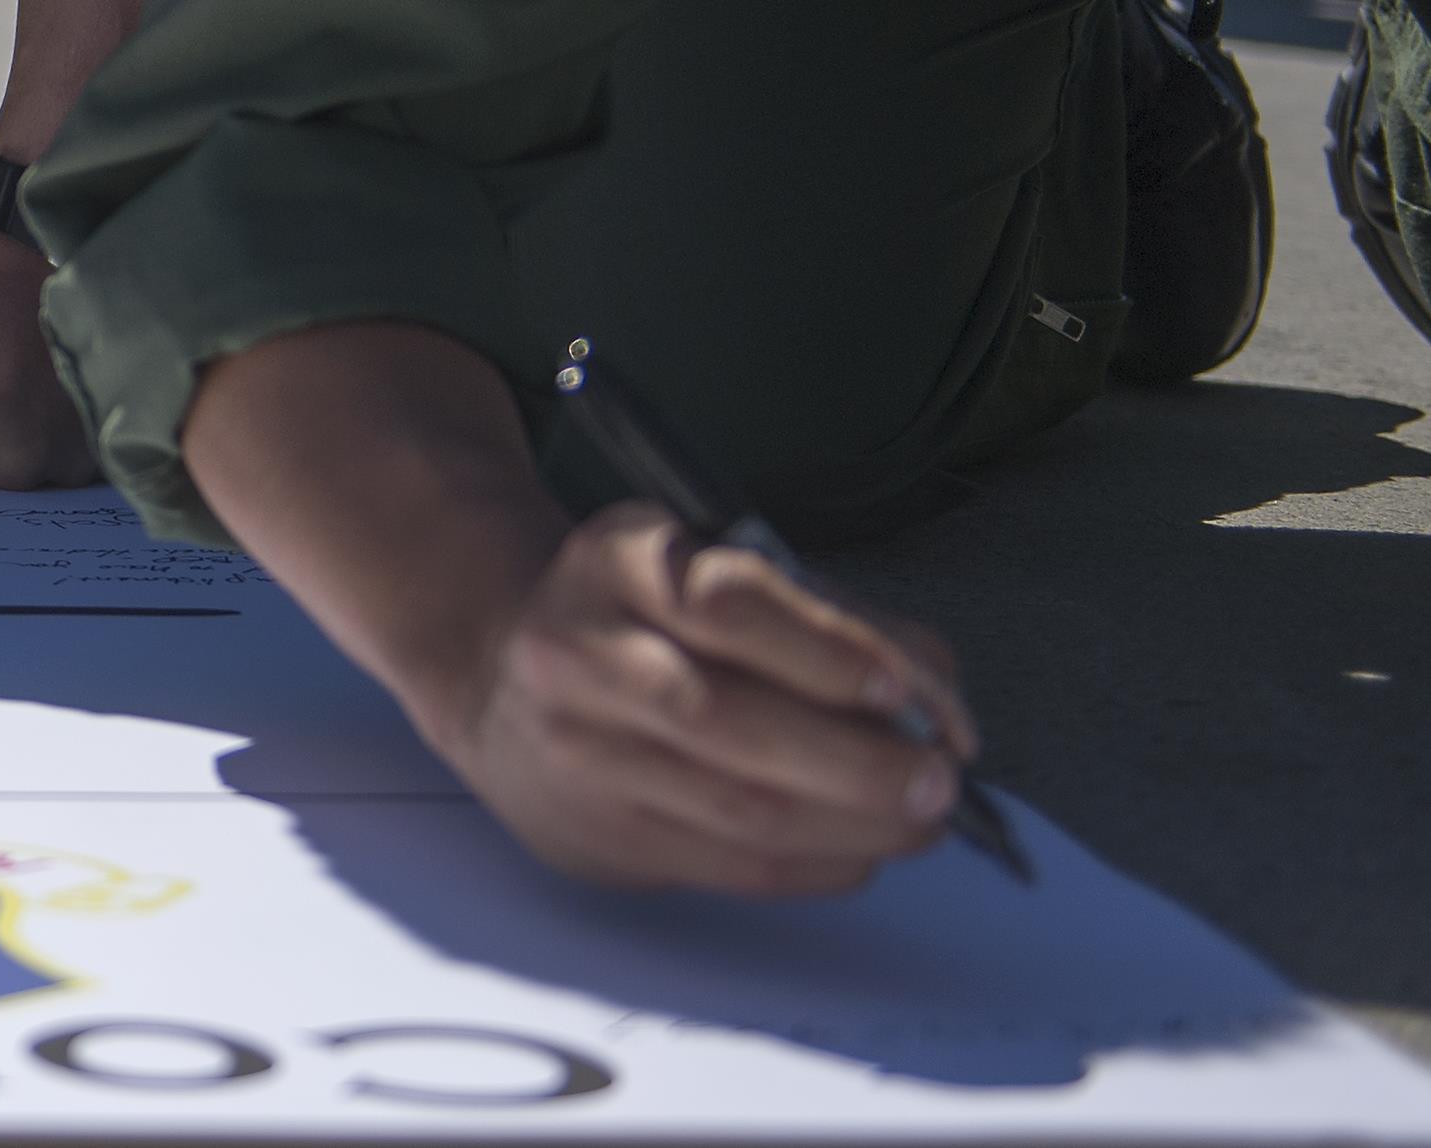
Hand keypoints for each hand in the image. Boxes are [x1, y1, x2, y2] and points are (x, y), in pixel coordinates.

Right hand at [429, 501, 975, 896]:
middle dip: (858, 760)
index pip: (728, 606)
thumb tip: (933, 694)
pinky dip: (817, 865)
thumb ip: (822, 615)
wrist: (490, 667)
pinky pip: (729, 867)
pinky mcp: (593, 834)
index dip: (829, 649)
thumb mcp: (703, 568)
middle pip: (731, 722)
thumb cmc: (634, 616)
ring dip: (856, 824)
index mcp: (612, 563)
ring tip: (922, 819)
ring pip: (739, 810)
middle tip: (939, 778)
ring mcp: (577, 752)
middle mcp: (577, 654)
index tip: (906, 688)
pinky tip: (862, 850)